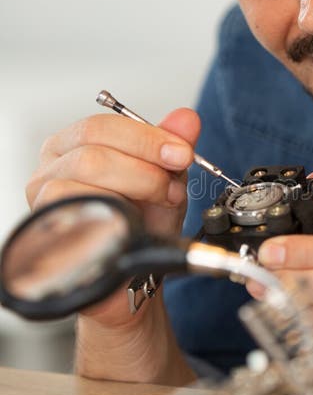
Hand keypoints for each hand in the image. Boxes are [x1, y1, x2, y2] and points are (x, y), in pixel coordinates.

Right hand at [25, 108, 200, 329]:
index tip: (181, 153)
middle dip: (145, 168)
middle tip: (173, 187)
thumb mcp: (165, 179)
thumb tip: (187, 119)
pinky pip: (80, 213)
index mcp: (72, 146)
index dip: (146, 138)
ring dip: (136, 190)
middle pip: (93, 151)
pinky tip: (133, 223)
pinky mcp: (48, 234)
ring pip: (86, 176)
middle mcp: (49, 170)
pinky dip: (116, 215)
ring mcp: (44, 202)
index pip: (101, 126)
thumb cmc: (142, 224)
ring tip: (160, 206)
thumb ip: (173, 146)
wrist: (136, 275)